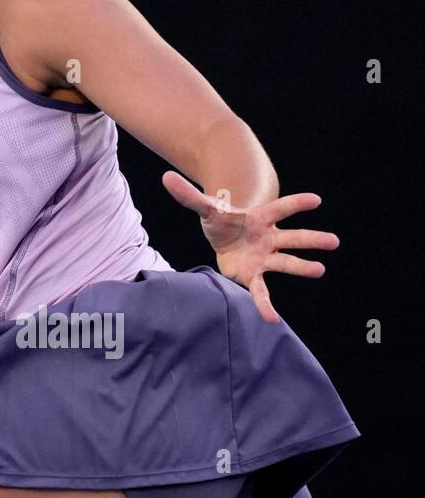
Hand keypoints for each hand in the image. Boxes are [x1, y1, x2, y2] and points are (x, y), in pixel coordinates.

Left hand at [160, 170, 339, 323]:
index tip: (316, 200)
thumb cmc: (222, 221)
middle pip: (292, 237)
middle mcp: (269, 237)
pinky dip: (265, 304)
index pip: (280, 209)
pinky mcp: (255, 274)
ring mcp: (265, 257)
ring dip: (303, 266)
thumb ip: (188, 195)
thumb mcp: (205, 208)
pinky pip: (262, 291)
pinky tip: (271, 319)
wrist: (224, 239)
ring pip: (287, 261)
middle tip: (333, 241)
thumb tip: (165, 177)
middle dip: (311, 239)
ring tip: (320, 269)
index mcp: (260, 218)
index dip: (296, 204)